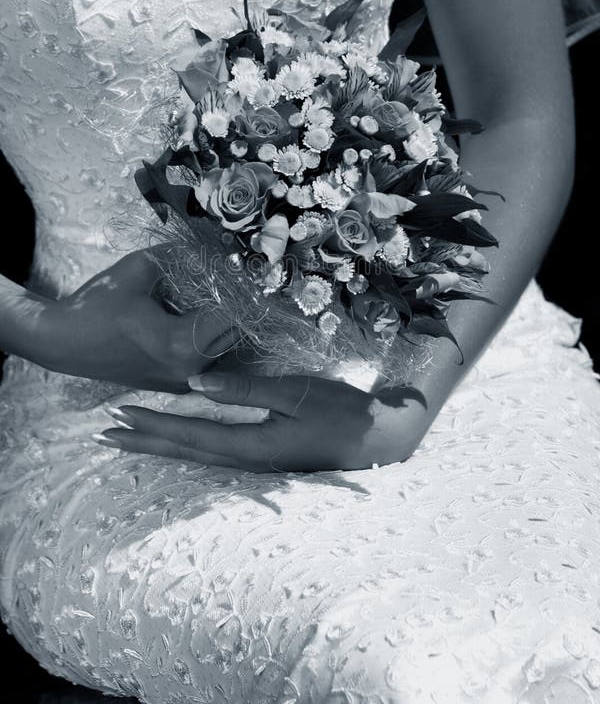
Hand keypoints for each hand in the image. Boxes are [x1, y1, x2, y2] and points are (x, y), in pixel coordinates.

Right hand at [40, 248, 240, 392]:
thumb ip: (182, 256)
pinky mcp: (175, 385)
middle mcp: (189, 371)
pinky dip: (205, 333)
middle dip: (236, 302)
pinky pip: (206, 356)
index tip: (240, 265)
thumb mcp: (140, 267)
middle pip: (235, 332)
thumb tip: (215, 250)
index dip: (240, 286)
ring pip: (223, 345)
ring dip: (222, 318)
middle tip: (231, 275)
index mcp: (181, 345)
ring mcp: (183, 382)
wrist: (61, 343)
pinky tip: (189, 312)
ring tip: (207, 292)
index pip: (234, 313)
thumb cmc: (96, 305)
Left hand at [92, 370, 427, 471]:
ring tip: (128, 439)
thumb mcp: (295, 393)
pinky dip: (184, 444)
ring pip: (194, 454)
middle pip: (182, 451)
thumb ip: (245, 389)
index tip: (117, 414)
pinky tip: (177, 439)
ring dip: (158, 446)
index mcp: (249, 444)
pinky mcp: (263, 454)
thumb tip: (194, 383)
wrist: (376, 438)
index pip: (187, 434)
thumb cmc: (340, 411)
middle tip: (103, 436)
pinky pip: (211, 451)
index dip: (151, 425)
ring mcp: (254, 460)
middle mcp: (245, 459)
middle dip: (142, 442)